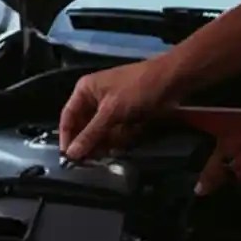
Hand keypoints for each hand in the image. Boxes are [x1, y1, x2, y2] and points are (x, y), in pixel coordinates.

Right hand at [58, 58, 182, 159]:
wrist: (172, 80)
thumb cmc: (138, 90)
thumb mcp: (111, 112)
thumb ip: (90, 134)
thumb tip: (72, 154)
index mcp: (85, 91)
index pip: (67, 118)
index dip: (67, 138)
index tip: (69, 157)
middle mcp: (94, 98)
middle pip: (83, 126)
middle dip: (88, 142)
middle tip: (91, 161)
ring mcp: (110, 107)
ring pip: (99, 131)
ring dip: (104, 143)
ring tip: (109, 153)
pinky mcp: (124, 114)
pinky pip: (114, 131)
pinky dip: (116, 140)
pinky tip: (121, 146)